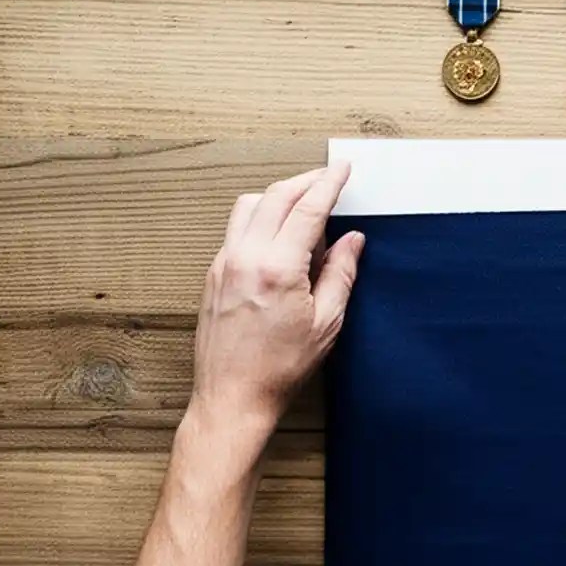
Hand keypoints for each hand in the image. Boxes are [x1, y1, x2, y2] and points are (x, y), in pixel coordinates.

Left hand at [186, 162, 363, 463]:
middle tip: (329, 178)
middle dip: (306, 180)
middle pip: (276, 196)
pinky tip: (281, 237)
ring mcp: (223, 263)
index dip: (329, 183)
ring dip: (279, 196)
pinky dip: (262, 218)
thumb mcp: (327, 323)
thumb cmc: (280, 368)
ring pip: (250, 205)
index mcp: (277, 268)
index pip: (307, 208)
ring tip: (305, 207)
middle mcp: (244, 257)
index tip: (342, 169)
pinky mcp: (213, 274)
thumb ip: (340, 273)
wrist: (233, 397)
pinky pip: (237, 229)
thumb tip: (352, 240)